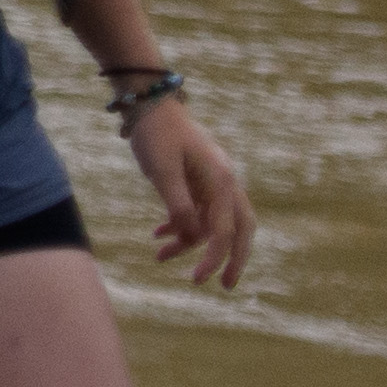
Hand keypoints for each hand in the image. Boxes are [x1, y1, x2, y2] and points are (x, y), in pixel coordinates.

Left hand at [135, 90, 253, 288]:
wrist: (148, 101)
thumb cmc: (156, 133)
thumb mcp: (162, 170)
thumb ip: (179, 205)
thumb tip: (194, 237)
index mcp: (222, 181)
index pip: (223, 232)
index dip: (213, 259)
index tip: (198, 281)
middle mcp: (224, 182)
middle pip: (238, 230)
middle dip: (231, 259)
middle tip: (223, 285)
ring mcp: (212, 181)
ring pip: (211, 222)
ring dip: (190, 242)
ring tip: (160, 256)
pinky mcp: (198, 180)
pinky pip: (196, 211)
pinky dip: (180, 224)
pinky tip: (158, 234)